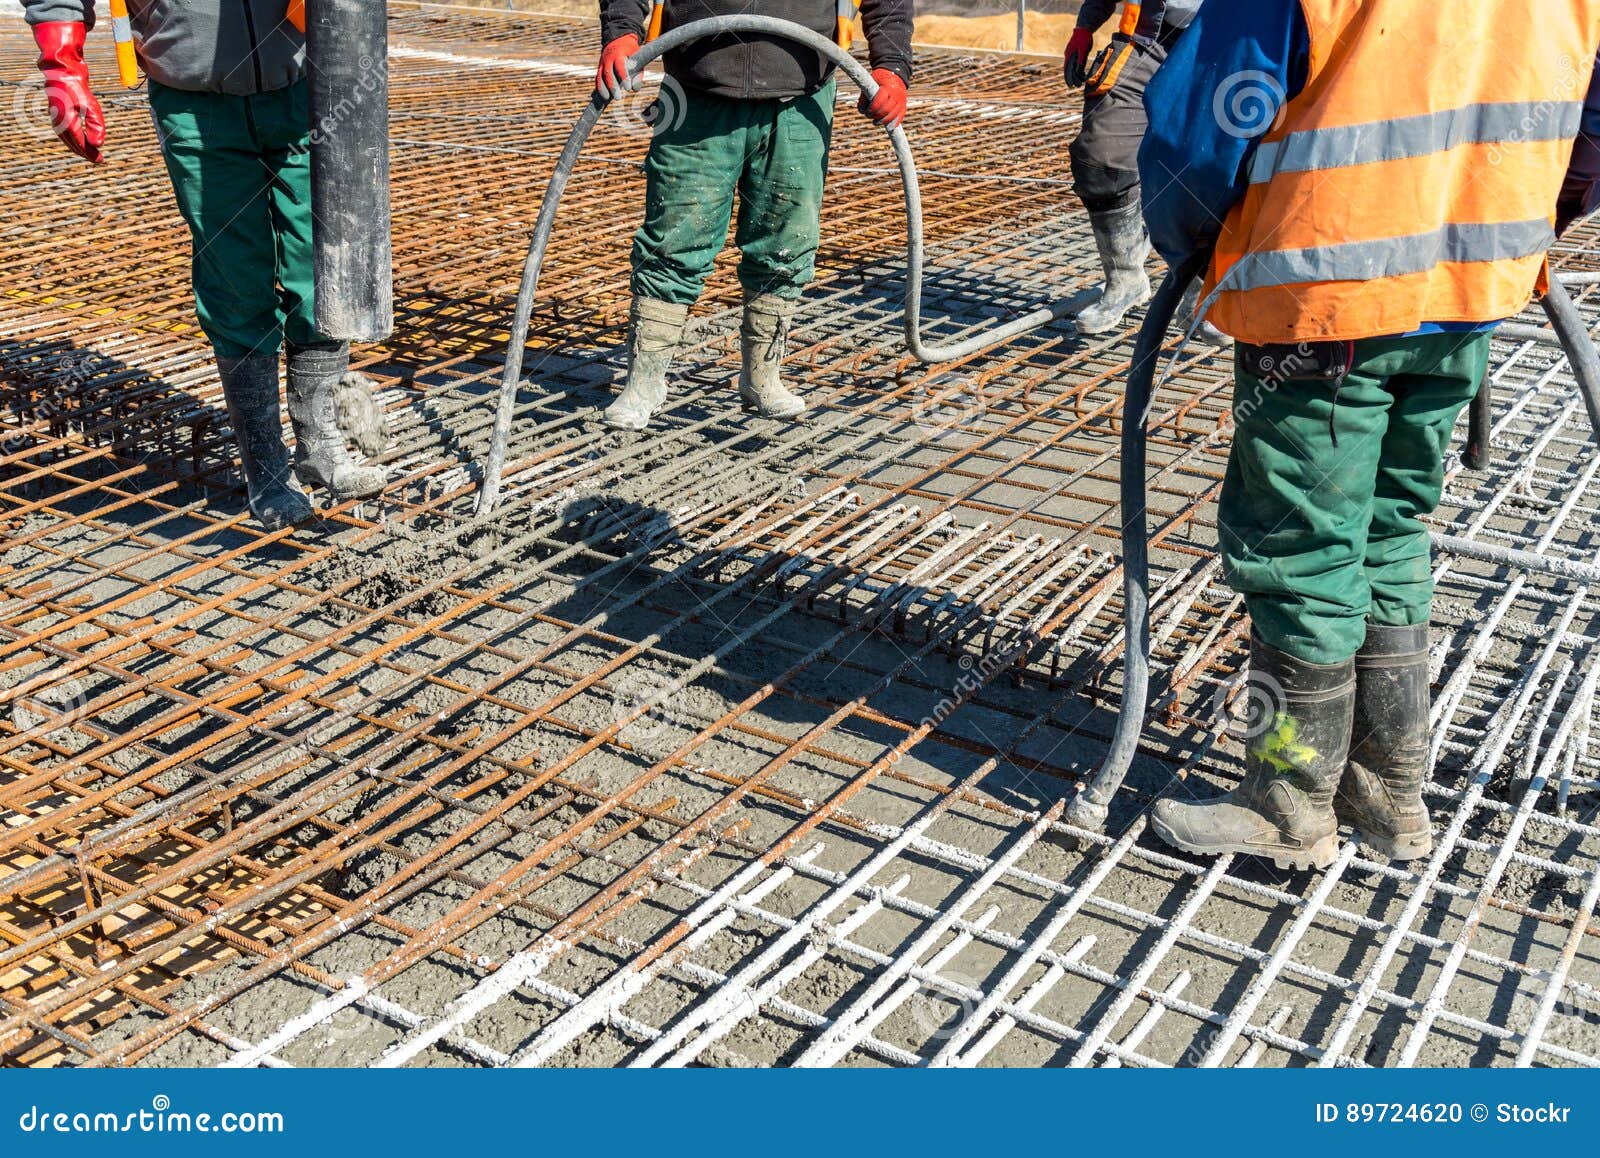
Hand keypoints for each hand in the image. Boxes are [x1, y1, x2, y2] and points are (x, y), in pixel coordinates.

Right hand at [32, 21, 104, 162]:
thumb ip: (96, 125)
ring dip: (77, 146)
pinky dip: (72, 137)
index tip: (100, 160)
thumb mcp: (91, 105)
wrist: (62, 67)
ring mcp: (55, 114)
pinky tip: (80, 138)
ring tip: (90, 152)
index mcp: (65, 120)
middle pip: (71, 142)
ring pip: (66, 137)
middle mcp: (58, 119)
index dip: (90, 153)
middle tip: (97, 160)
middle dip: (84, 152)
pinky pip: (64, 129)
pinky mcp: (58, 109)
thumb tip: (98, 145)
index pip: (79, 142)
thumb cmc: (77, 85)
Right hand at [596, 34, 639, 99]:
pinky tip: (603, 95)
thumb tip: (634, 89)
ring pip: (600, 76)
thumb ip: (638, 74)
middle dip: (612, 86)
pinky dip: (599, 86)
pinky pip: (598, 77)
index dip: (624, 77)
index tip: (627, 88)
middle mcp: (608, 58)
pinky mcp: (600, 67)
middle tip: (618, 98)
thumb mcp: (638, 59)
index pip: (620, 66)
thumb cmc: (631, 52)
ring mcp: (602, 62)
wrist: (619, 39)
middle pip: (608, 73)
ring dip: (603, 88)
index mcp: (619, 53)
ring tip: (607, 99)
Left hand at [858, 68, 907, 128]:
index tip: (866, 111)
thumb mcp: (870, 83)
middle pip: (887, 110)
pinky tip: (889, 126)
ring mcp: (901, 100)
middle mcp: (896, 94)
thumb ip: (865, 95)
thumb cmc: (879, 79)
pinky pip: (900, 117)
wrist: (895, 72)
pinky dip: (894, 123)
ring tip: (875, 122)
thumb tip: (862, 110)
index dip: (872, 108)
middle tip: (870, 116)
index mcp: (887, 87)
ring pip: (893, 115)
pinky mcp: (904, 105)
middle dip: (876, 115)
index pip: (880, 101)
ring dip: (883, 121)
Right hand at [1063, 27, 1093, 87]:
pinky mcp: (1077, 54)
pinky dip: (1079, 69)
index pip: (1067, 70)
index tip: (1070, 85)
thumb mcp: (1083, 50)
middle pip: (1069, 70)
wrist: (1084, 29)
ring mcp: (1072, 55)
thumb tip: (1078, 71)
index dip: (1068, 78)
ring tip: (1080, 82)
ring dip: (1076, 75)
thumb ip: (1081, 60)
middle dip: (1072, 79)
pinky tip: (1082, 74)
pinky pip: (1076, 63)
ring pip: (1073, 67)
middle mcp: (1069, 57)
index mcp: (1069, 56)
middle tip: (1076, 86)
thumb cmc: (1083, 38)